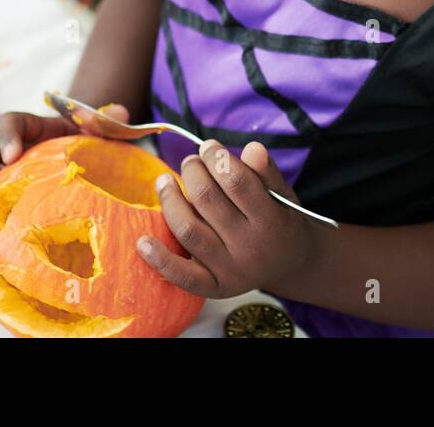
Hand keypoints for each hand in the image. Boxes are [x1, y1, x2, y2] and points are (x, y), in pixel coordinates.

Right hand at [0, 103, 130, 228]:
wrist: (86, 159)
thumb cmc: (90, 142)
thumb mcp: (100, 132)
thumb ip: (108, 122)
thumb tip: (123, 111)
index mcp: (32, 127)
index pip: (11, 122)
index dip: (7, 136)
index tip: (11, 155)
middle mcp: (10, 146)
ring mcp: (1, 170)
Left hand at [137, 139, 318, 298]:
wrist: (291, 265)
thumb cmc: (281, 220)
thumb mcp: (282, 194)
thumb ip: (266, 172)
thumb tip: (252, 147)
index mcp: (271, 221)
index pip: (237, 182)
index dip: (217, 158)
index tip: (208, 146)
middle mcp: (250, 248)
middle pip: (207, 201)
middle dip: (192, 172)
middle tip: (190, 162)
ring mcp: (231, 270)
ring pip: (189, 230)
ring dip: (170, 200)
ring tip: (165, 181)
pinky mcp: (214, 288)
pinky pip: (182, 275)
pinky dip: (160, 259)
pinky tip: (142, 241)